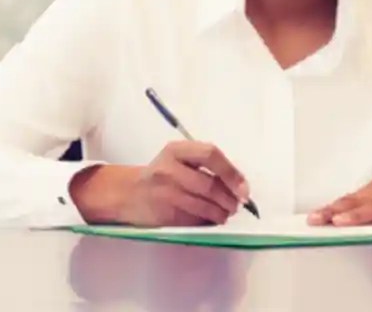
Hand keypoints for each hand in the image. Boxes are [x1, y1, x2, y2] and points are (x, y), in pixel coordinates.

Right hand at [69, 141, 249, 226]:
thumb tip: (238, 186)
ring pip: (203, 205)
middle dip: (229, 199)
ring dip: (221, 213)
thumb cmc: (161, 175)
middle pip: (209, 185)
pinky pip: (193, 219)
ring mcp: (165, 192)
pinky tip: (210, 219)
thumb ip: (204, 165)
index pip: (210, 154)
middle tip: (236, 205)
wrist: (128, 193)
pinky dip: (207, 221)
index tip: (243, 188)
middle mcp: (169, 168)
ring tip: (225, 214)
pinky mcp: (163, 213)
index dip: (231, 172)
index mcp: (176, 150)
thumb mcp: (178, 159)